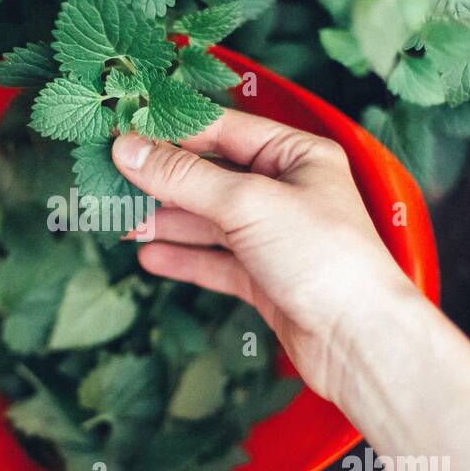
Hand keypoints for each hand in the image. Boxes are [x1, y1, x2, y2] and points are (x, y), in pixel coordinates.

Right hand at [113, 109, 424, 407]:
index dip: (172, 132)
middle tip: (111, 182)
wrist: (358, 340)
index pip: (223, 130)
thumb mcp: (246, 203)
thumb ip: (183, 177)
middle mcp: (288, 192)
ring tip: (123, 224)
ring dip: (166, 222)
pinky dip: (184, 258)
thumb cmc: (323, 258)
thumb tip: (127, 149)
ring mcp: (276, 238)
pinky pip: (216, 261)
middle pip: (211, 178)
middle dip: (162, 182)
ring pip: (208, 221)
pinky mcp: (266, 279)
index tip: (123, 133)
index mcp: (297, 156)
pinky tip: (150, 255)